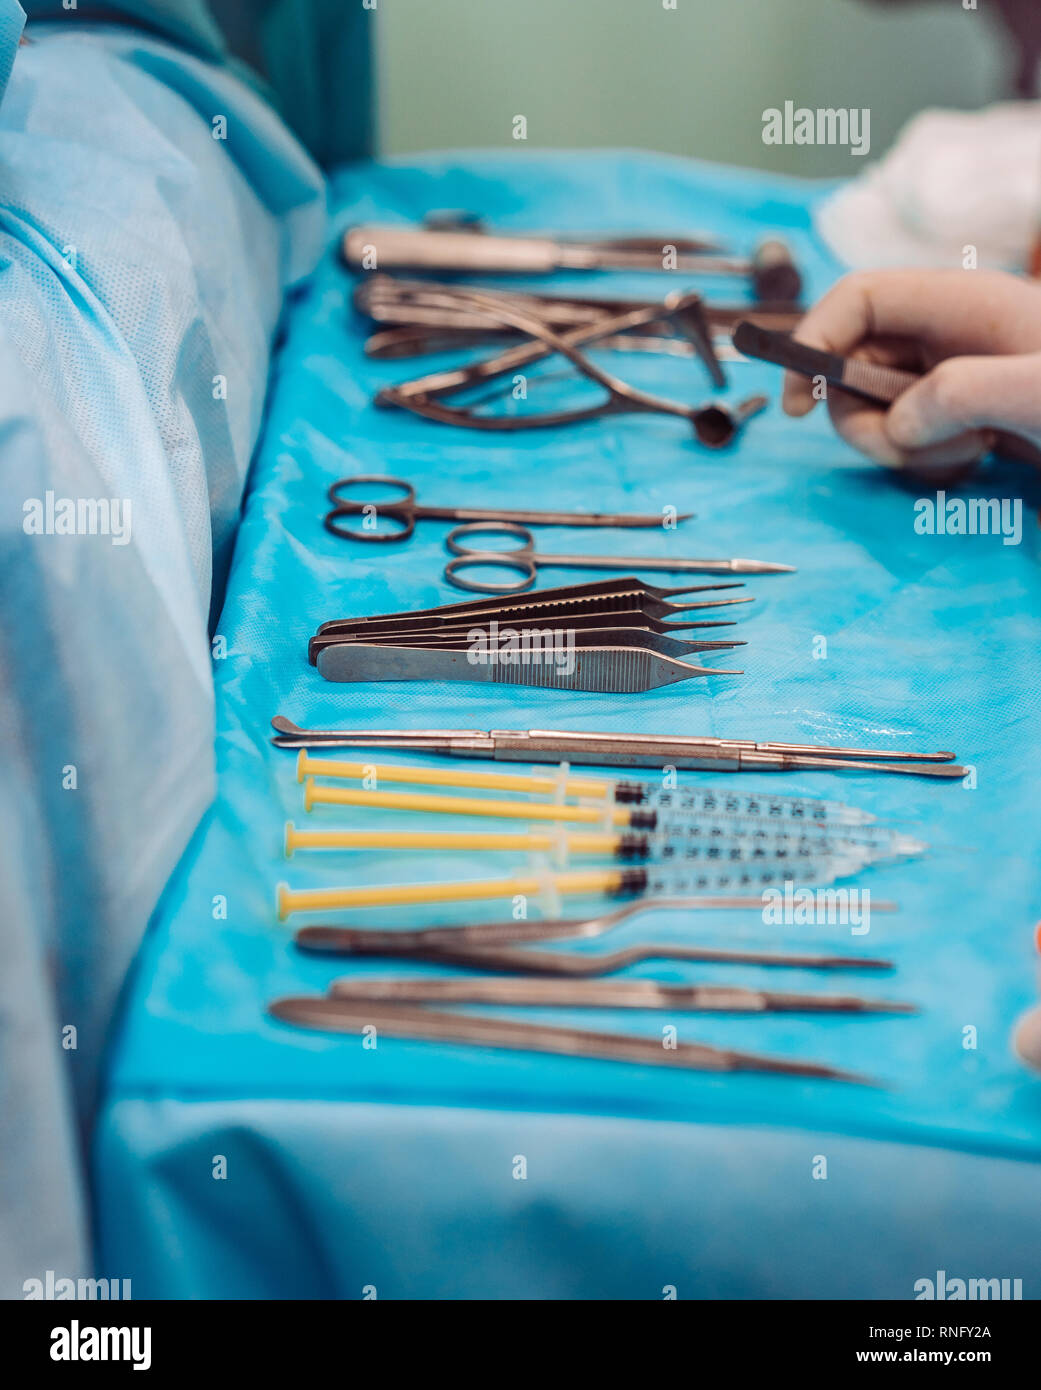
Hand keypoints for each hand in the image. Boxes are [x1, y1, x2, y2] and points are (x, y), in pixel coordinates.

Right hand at [782, 269, 1040, 476]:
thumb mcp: (1037, 392)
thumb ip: (963, 395)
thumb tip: (899, 424)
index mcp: (961, 301)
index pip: (859, 299)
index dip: (814, 341)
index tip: (797, 406)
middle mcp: (947, 334)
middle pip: (855, 367)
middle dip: (865, 420)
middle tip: (904, 449)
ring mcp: (951, 377)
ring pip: (878, 412)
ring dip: (903, 448)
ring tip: (970, 450)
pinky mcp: (959, 417)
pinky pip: (909, 441)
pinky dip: (928, 462)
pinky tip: (978, 458)